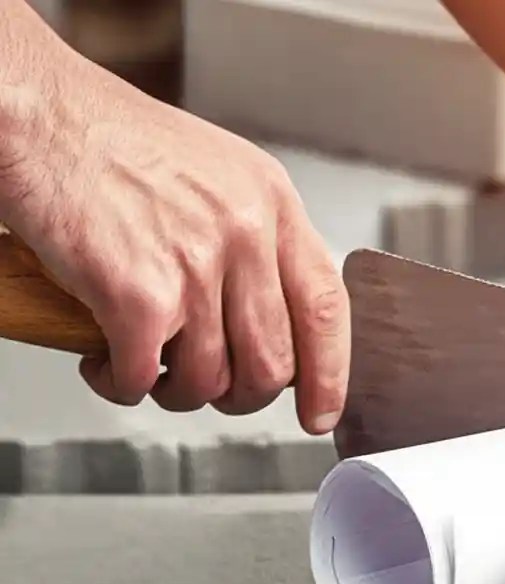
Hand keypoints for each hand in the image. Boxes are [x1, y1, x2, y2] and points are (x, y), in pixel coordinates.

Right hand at [0, 51, 348, 433]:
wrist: (39, 116)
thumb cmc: (113, 142)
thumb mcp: (218, 176)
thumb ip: (254, 240)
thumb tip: (273, 315)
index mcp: (272, 202)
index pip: (325, 307)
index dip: (330, 373)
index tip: (321, 411)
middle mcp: (245, 233)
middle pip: (272, 363)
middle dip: (240, 395)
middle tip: (209, 387)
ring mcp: (195, 266)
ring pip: (210, 382)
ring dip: (176, 392)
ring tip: (149, 367)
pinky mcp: (138, 296)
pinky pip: (144, 378)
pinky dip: (122, 385)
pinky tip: (106, 362)